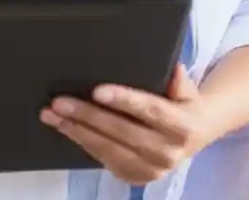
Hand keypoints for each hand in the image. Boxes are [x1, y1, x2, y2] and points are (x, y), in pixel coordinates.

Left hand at [40, 64, 219, 184]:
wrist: (195, 137)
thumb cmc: (183, 105)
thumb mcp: (187, 89)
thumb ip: (179, 80)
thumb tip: (173, 69)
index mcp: (183, 127)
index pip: (151, 110)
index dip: (124, 100)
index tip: (97, 91)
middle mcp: (168, 153)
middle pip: (122, 132)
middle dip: (88, 116)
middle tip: (60, 102)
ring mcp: (151, 170)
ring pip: (108, 150)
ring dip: (77, 131)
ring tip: (52, 115)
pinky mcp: (136, 178)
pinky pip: (104, 160)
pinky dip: (83, 142)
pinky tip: (67, 128)